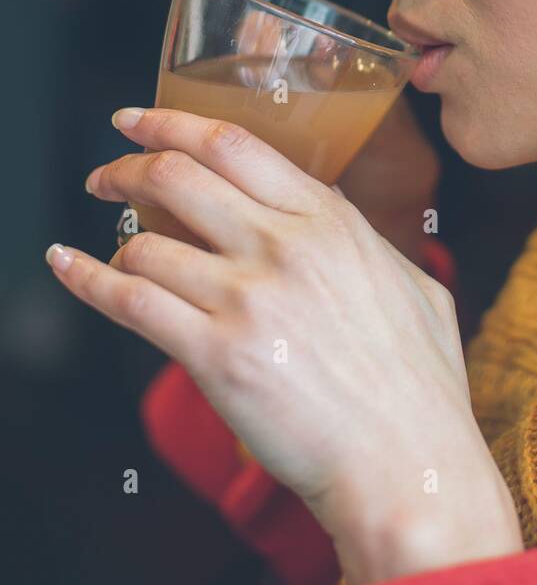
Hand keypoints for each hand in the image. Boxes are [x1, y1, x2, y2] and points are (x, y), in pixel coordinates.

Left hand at [56, 107, 521, 584]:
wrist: (407, 463)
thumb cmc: (420, 388)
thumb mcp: (415, 287)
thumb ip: (367, 248)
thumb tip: (340, 227)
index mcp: (331, 222)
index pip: (234, 144)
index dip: (173, 122)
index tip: (141, 121)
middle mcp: (284, 246)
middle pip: (177, 175)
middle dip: (127, 167)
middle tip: (108, 175)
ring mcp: (247, 298)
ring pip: (148, 241)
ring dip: (114, 237)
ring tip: (106, 245)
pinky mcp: (214, 356)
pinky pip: (129, 301)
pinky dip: (87, 279)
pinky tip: (68, 267)